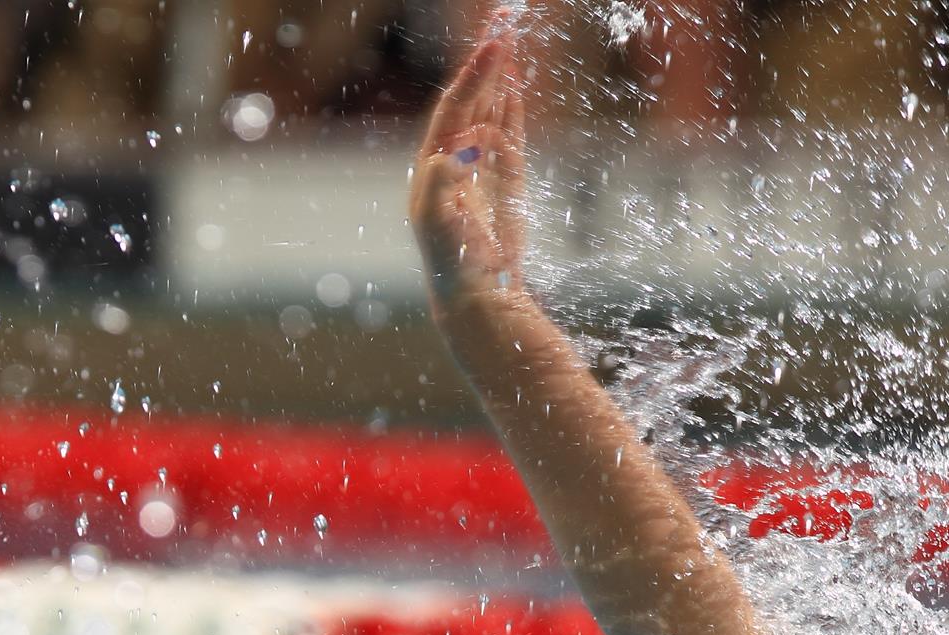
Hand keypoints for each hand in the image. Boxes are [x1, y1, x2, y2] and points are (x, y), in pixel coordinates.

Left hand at [410, 21, 527, 311]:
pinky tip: (514, 83)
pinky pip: (509, 134)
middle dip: (487, 62)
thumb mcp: (438, 225)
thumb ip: (441, 186)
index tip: (493, 44)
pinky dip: (511, 107)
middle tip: (504, 22)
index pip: (455, 107)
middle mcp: (454, 159)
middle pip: (472, 99)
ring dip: (499, 77)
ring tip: (509, 40)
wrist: (475, 294)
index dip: (474, 75)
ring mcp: (479, 168)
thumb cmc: (452, 262)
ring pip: (490, 111)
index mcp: (434, 164)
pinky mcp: (504, 182)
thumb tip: (458, 151)